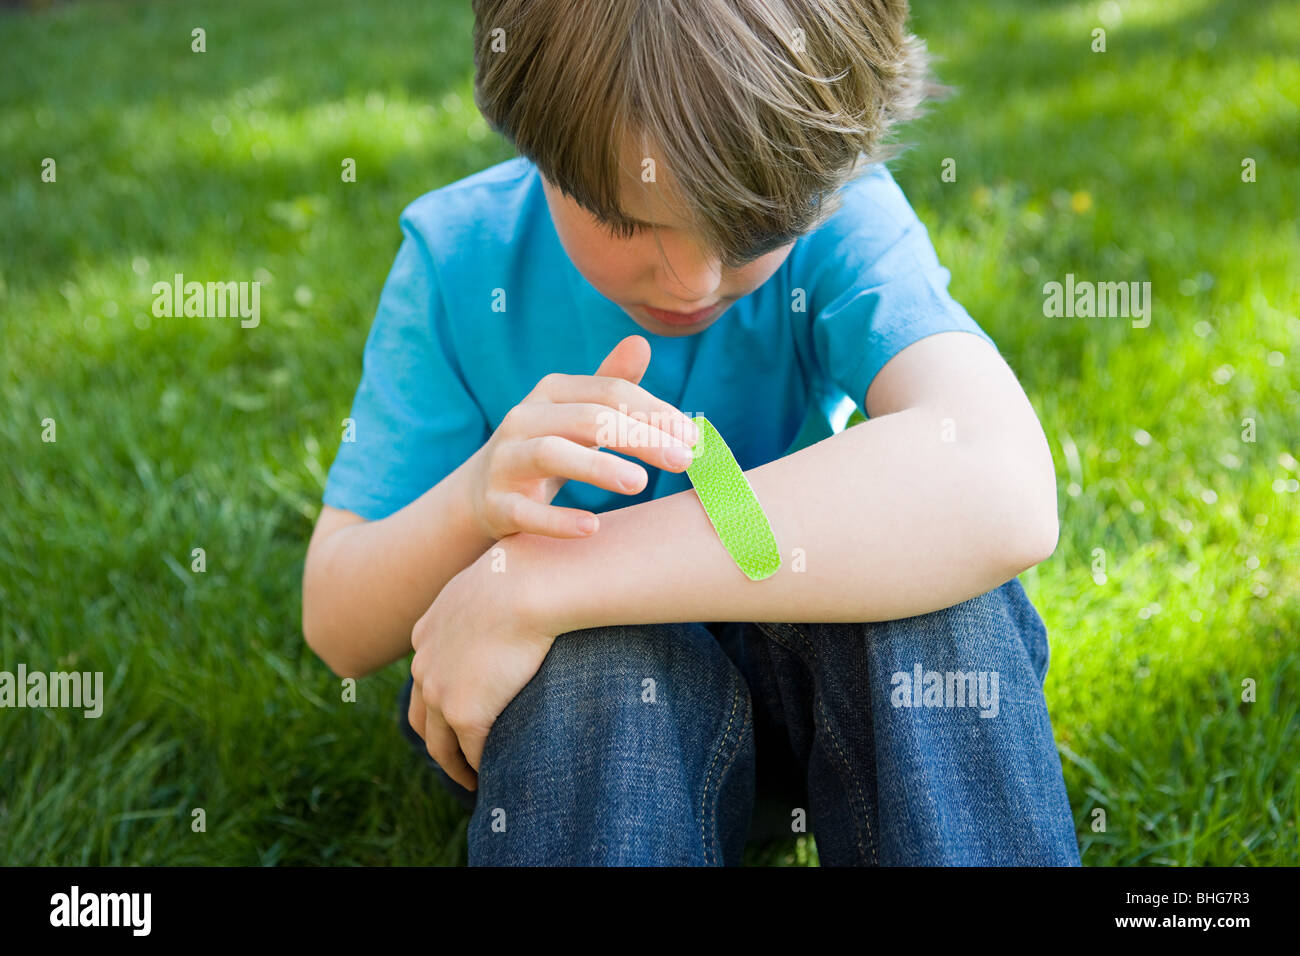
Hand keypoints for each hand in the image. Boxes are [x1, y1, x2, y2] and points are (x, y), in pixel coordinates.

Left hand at [406, 541, 555, 790]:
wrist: (526, 585)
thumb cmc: (526, 572)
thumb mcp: (498, 577)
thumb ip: (498, 592)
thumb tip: (525, 584)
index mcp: (427, 633)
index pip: (425, 676)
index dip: (437, 696)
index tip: (456, 711)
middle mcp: (424, 665)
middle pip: (419, 717)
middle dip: (435, 740)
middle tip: (455, 758)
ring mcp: (440, 691)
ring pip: (438, 745)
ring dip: (453, 766)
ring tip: (472, 782)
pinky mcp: (465, 712)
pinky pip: (471, 754)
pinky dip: (479, 771)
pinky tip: (496, 779)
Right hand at [467, 334, 698, 540]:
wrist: (481, 493)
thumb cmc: (545, 448)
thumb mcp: (575, 414)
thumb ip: (610, 384)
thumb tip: (642, 341)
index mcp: (551, 394)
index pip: (609, 392)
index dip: (653, 411)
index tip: (691, 436)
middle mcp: (524, 419)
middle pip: (587, 418)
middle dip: (640, 437)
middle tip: (683, 461)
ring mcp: (506, 461)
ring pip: (551, 454)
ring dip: (598, 467)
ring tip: (640, 483)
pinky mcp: (495, 504)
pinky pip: (525, 510)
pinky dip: (557, 520)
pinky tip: (592, 527)